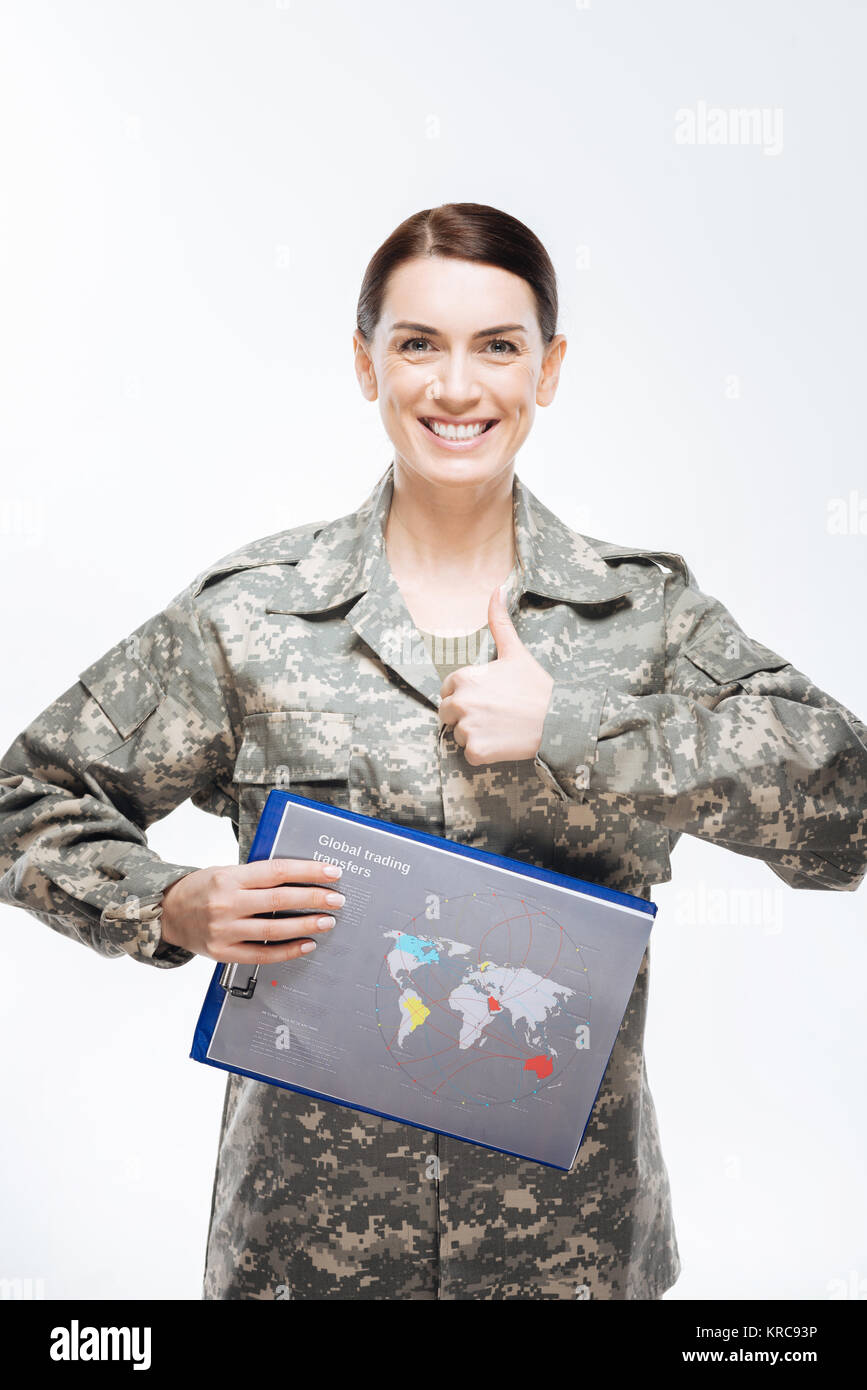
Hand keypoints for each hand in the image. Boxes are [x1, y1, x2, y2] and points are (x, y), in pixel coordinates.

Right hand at [159, 858, 345, 962]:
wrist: (167, 914)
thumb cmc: (202, 889)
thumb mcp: (226, 872)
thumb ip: (257, 876)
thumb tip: (301, 878)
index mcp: (229, 877)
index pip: (277, 871)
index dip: (308, 871)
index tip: (333, 872)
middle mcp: (226, 903)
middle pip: (280, 900)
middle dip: (314, 898)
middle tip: (337, 899)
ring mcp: (225, 931)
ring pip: (275, 929)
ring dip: (306, 925)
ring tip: (327, 921)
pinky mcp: (224, 953)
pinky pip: (263, 954)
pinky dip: (288, 950)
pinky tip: (307, 943)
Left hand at [437, 584, 553, 765]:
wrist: (558, 721)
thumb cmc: (537, 686)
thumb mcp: (515, 652)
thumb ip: (499, 621)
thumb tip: (497, 588)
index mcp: (465, 678)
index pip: (448, 690)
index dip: (467, 694)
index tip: (490, 697)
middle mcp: (460, 702)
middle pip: (448, 714)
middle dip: (466, 715)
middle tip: (495, 714)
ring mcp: (467, 728)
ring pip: (458, 735)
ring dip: (475, 734)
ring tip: (502, 727)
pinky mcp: (476, 752)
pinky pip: (469, 754)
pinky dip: (483, 753)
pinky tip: (503, 742)